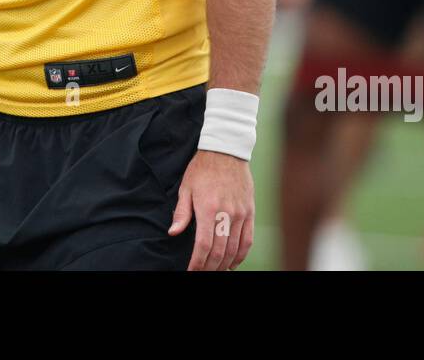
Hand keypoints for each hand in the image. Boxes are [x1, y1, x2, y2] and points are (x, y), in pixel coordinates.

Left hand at [168, 149, 254, 270]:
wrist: (226, 150)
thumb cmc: (202, 169)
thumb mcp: (186, 188)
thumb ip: (181, 213)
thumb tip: (173, 233)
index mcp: (208, 208)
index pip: (204, 245)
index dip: (197, 262)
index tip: (191, 270)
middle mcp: (227, 213)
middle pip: (220, 251)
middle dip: (209, 267)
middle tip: (202, 272)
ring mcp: (241, 213)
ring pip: (234, 249)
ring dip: (224, 264)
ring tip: (215, 270)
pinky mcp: (250, 211)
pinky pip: (248, 240)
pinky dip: (241, 255)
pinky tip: (233, 262)